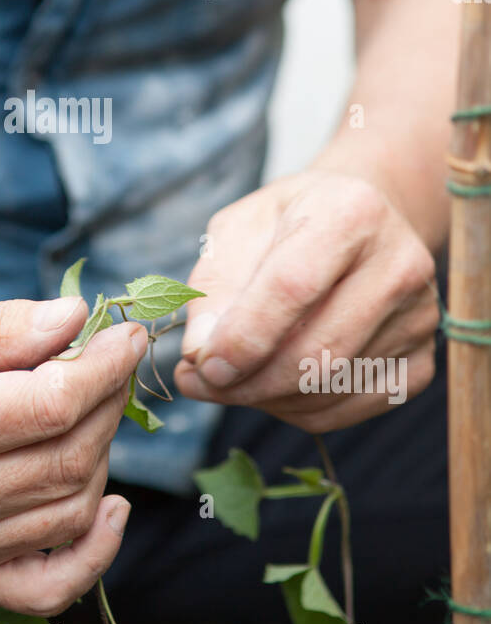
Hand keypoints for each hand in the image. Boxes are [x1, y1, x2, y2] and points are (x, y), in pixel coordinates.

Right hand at [0, 297, 144, 614]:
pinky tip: (109, 507)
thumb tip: (77, 319)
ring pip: (70, 510)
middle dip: (109, 402)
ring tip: (91, 410)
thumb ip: (0, 327)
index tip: (126, 335)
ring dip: (102, 454)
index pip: (52, 405)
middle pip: (70, 456)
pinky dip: (93, 554)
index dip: (105, 367)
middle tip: (112, 361)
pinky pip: (47, 588)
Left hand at [174, 171, 438, 430]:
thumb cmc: (289, 224)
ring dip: (266, 398)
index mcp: (351, 213)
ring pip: (330, 388)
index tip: (202, 365)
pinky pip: (349, 408)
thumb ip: (214, 287)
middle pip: (318, 350)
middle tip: (202, 383)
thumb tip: (200, 353)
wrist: (359, 225)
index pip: (294, 287)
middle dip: (249, 382)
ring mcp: (419, 317)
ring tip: (231, 379)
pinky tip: (271, 386)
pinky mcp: (422, 358)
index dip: (243, 336)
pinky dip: (298, 409)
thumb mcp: (238, 230)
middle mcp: (400, 264)